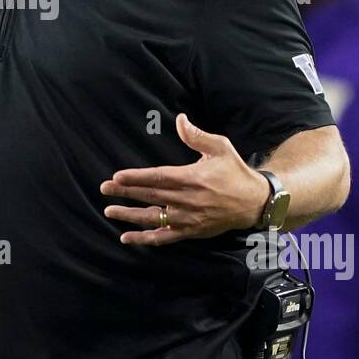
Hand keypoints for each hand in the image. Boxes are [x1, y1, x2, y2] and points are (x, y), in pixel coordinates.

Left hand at [100, 113, 269, 245]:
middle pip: (150, 196)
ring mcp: (188, 219)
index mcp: (193, 178)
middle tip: (104, 188)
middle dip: (125, 193)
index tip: (117, 177)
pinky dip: (144, 239)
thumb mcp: (220, 148)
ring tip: (109, 211)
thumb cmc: (235, 172)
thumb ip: (197, 135)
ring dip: (129, 215)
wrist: (255, 203)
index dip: (136, 178)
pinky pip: (163, 238)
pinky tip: (126, 238)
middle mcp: (188, 200)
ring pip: (153, 218)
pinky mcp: (190, 232)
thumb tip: (179, 119)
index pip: (158, 178)